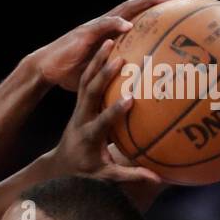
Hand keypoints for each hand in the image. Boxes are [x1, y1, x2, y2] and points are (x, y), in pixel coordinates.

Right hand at [31, 0, 182, 91]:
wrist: (47, 69)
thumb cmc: (72, 74)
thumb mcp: (103, 77)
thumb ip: (120, 79)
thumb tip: (138, 96)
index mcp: (115, 34)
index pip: (143, 19)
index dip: (163, 13)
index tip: (184, 11)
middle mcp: (109, 26)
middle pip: (139, 7)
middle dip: (161, 0)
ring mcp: (97, 27)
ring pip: (124, 9)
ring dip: (143, 3)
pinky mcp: (84, 34)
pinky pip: (102, 26)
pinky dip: (115, 24)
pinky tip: (128, 25)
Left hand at [48, 38, 163, 205]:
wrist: (62, 162)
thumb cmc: (87, 170)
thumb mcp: (106, 175)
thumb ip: (130, 175)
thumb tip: (157, 179)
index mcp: (89, 136)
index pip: (101, 123)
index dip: (113, 111)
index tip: (129, 99)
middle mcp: (82, 117)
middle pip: (90, 94)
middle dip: (103, 77)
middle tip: (120, 59)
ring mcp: (79, 106)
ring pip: (86, 79)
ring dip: (97, 59)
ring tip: (112, 40)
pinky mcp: (80, 98)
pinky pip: (87, 75)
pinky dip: (96, 59)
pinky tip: (110, 41)